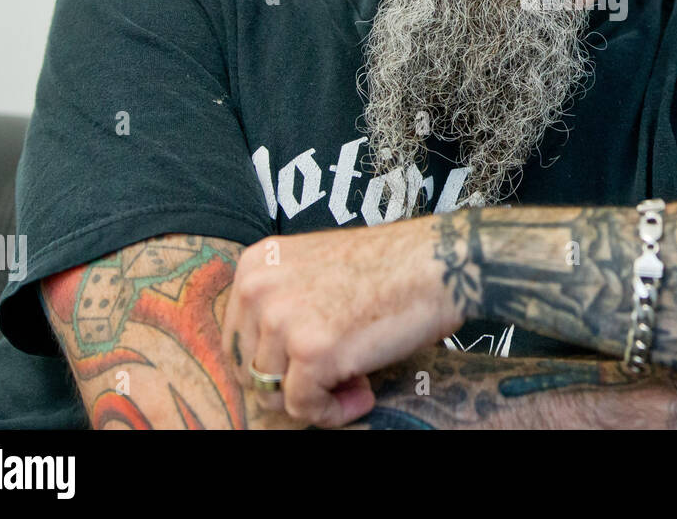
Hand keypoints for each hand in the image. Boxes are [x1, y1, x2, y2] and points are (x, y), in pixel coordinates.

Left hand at [221, 218, 461, 426]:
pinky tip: (364, 394)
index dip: (277, 360)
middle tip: (339, 374)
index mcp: (257, 266)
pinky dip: (334, 412)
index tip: (313, 361)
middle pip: (251, 369)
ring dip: (317, 396)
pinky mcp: (312, 352)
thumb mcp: (314, 269)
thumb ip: (283, 302)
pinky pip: (305, 407)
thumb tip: (267, 363)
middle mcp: (259, 289)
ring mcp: (283, 320)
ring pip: (275, 392)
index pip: (238, 339)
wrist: (438, 263)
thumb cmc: (389, 267)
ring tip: (357, 380)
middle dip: (293, 381)